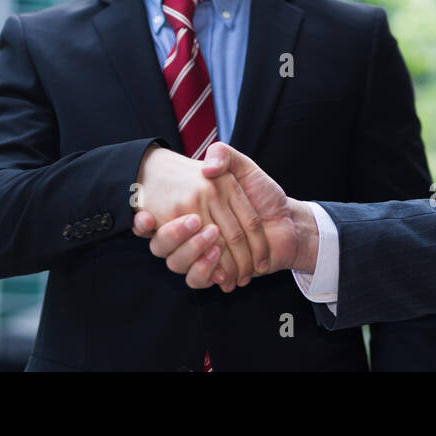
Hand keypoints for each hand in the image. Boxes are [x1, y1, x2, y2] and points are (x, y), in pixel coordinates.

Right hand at [132, 142, 318, 289]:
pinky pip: (197, 280)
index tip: (145, 218)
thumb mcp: (244, 167)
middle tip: (199, 225)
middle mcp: (192, 232)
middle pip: (167, 243)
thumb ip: (224, 156)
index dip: (151, 221)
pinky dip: (207, 275)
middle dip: (177, 238)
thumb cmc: (265, 194)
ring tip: (215, 245)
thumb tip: (207, 168)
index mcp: (193, 207)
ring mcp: (201, 253)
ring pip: (179, 264)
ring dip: (194, 256)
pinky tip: (221, 272)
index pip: (166, 216)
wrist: (290, 222)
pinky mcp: (214, 272)